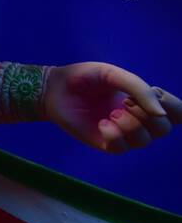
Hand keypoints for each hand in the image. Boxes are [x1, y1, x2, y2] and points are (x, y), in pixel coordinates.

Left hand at [43, 63, 179, 152]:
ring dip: (130, 124)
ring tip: (112, 112)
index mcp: (144, 102)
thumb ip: (139, 89)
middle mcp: (137, 120)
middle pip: (164, 129)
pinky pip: (121, 147)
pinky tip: (101, 122)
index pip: (177, 114)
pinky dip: (114, 134)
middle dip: (147, 114)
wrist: (54, 87)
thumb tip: (160, 113)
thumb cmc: (84, 78)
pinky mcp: (104, 143)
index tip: (155, 91)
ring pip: (144, 140)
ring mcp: (122, 134)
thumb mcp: (113, 75)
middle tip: (126, 101)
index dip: (174, 107)